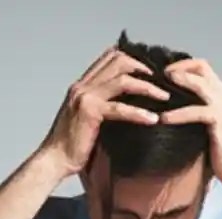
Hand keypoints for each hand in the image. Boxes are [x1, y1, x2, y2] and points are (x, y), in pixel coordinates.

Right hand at [37, 46, 169, 180]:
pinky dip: (139, 113)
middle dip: (144, 68)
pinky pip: (119, 108)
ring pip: (122, 81)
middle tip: (163, 81)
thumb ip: (107, 105)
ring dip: (148, 88)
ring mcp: (85, 96)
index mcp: (84, 84)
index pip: (110, 57)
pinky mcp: (89, 112)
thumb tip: (135, 104)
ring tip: (165, 97)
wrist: (56, 159)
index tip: (154, 72)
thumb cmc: (76, 143)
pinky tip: (154, 120)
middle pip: (118, 61)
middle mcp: (83, 85)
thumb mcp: (92, 118)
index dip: (134, 60)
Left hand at [160, 58, 221, 190]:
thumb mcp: (210, 125)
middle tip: (159, 77)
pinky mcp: (219, 121)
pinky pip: (195, 111)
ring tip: (159, 89)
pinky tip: (164, 119)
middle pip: (201, 67)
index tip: (166, 75)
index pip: (203, 67)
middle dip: (177, 68)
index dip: (183, 65)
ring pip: (198, 83)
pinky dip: (177, 113)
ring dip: (177, 82)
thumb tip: (172, 105)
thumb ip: (198, 111)